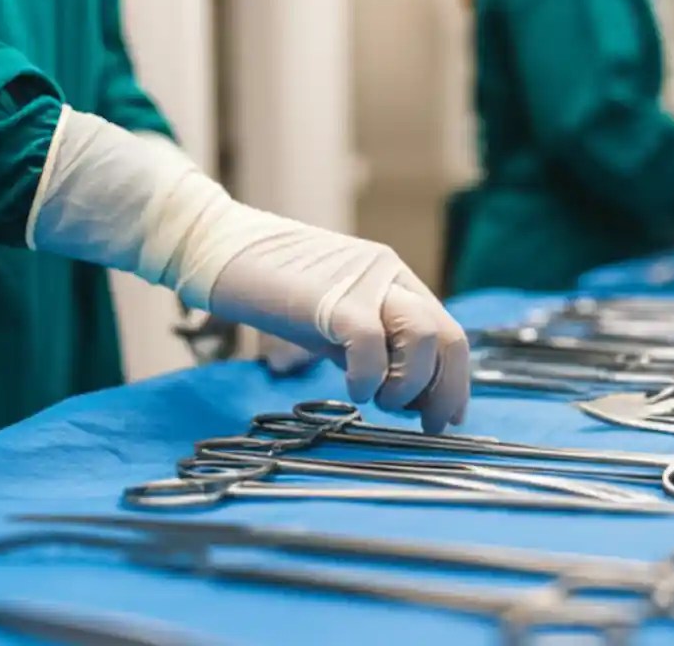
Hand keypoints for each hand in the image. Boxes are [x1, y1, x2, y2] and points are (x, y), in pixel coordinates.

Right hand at [28, 107, 469, 432]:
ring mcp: (364, 282)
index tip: (443, 419)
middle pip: (448, 337)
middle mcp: (389, 275)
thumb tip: (405, 398)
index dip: (455, 381)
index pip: (448, 332)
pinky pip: (371, 343)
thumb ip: (371, 349)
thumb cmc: (273, 291)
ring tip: (378, 401)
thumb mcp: (333, 323)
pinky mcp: (332, 296)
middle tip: (424, 426)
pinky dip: (369, 378)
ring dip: (409, 385)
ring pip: (424, 336)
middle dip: (444, 391)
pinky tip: (352, 391)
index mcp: (395, 279)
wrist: (218, 247)